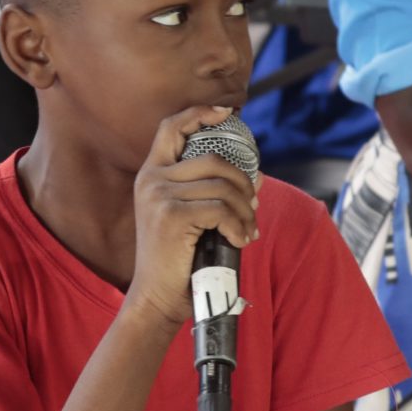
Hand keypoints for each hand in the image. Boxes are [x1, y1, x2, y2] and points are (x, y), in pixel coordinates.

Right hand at [124, 107, 259, 328]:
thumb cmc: (177, 260)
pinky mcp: (172, 215)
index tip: (226, 113)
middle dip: (242, 181)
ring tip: (248, 229)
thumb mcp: (194, 219)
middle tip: (253, 204)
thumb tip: (260, 176)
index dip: (199, 113)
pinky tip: (240, 240)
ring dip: (245, 210)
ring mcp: (159, 196)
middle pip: (212, 159)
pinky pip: (221, 209)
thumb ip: (217, 193)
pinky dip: (238, 225)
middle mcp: (151, 180)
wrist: (156, 297)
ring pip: (222, 187)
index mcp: (151, 175)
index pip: (171, 127)